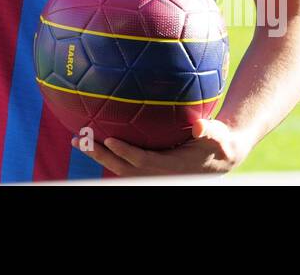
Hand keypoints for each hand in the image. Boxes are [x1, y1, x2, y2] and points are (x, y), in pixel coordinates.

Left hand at [71, 118, 250, 176]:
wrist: (221, 157)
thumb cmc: (218, 142)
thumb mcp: (218, 136)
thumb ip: (209, 131)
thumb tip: (199, 127)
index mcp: (172, 166)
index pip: (144, 161)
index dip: (126, 153)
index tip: (110, 139)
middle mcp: (158, 173)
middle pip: (124, 168)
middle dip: (101, 155)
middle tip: (81, 140)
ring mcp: (153, 172)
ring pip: (120, 168)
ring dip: (98, 155)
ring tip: (78, 140)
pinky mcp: (149, 167)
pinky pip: (124, 164)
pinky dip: (107, 153)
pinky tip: (94, 139)